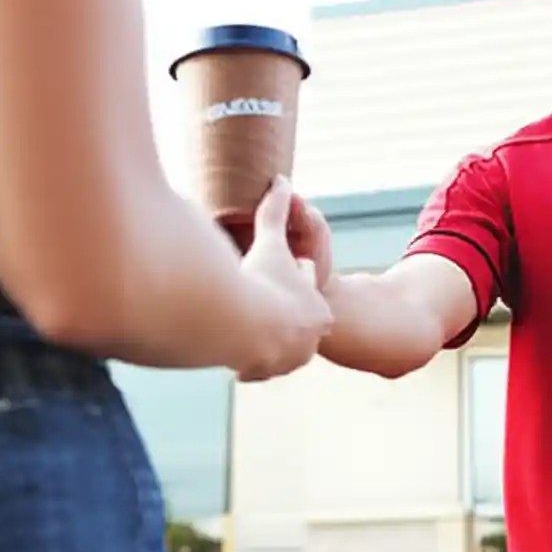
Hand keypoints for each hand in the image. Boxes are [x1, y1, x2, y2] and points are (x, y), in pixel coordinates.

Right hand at [234, 176, 333, 381]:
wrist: (240, 326)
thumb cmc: (259, 281)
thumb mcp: (270, 243)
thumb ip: (275, 211)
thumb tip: (281, 179)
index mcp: (319, 311)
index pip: (305, 296)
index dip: (289, 281)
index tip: (274, 278)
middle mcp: (308, 341)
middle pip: (291, 324)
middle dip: (277, 316)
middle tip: (258, 304)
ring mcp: (285, 361)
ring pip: (273, 348)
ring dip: (261, 339)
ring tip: (243, 326)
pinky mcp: (260, 372)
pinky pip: (251, 367)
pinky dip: (243, 359)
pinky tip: (232, 350)